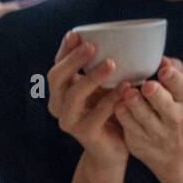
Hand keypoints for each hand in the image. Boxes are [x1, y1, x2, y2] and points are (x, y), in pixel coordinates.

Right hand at [46, 31, 129, 171]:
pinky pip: (96, 114)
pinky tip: (126, 87)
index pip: (57, 65)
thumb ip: (103, 68)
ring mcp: (69, 121)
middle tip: (92, 46)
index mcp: (61, 91)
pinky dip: (111, 99)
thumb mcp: (104, 86)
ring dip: (92, 78)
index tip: (76, 33)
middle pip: (56, 78)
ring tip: (112, 63)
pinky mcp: (85, 134)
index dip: (64, 50)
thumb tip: (118, 36)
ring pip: (74, 95)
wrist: (113, 149)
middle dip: (72, 60)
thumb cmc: (110, 111)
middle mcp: (59, 105)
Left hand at [112, 57, 182, 182]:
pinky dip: (122, 115)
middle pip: (166, 106)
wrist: (172, 152)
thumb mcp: (179, 91)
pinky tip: (115, 104)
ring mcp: (156, 132)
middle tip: (147, 86)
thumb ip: (173, 71)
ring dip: (135, 105)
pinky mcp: (139, 141)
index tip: (163, 70)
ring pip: (144, 118)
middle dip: (156, 95)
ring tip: (127, 93)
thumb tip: (162, 58)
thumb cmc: (171, 107)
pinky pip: (128, 127)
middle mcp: (174, 117)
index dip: (174, 79)